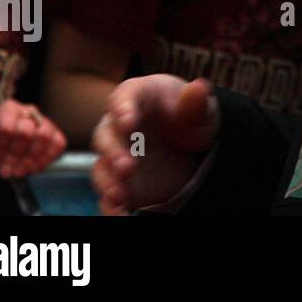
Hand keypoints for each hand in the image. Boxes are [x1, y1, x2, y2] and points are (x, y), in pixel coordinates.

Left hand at [0, 99, 66, 177]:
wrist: (0, 135)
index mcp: (8, 108)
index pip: (7, 127)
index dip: (0, 149)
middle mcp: (28, 111)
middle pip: (26, 133)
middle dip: (14, 157)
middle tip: (6, 172)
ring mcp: (44, 121)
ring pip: (44, 137)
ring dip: (31, 159)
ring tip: (19, 172)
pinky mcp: (54, 132)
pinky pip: (58, 143)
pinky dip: (47, 158)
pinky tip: (33, 169)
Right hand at [91, 76, 219, 214]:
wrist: (189, 143)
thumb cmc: (189, 115)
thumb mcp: (199, 108)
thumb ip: (196, 101)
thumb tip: (199, 88)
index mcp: (137, 97)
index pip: (124, 98)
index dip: (123, 109)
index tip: (128, 122)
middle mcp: (118, 126)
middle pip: (106, 136)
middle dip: (113, 152)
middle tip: (127, 167)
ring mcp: (116, 155)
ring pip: (102, 167)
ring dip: (108, 181)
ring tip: (120, 195)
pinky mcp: (120, 182)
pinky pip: (110, 193)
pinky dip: (112, 205)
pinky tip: (120, 213)